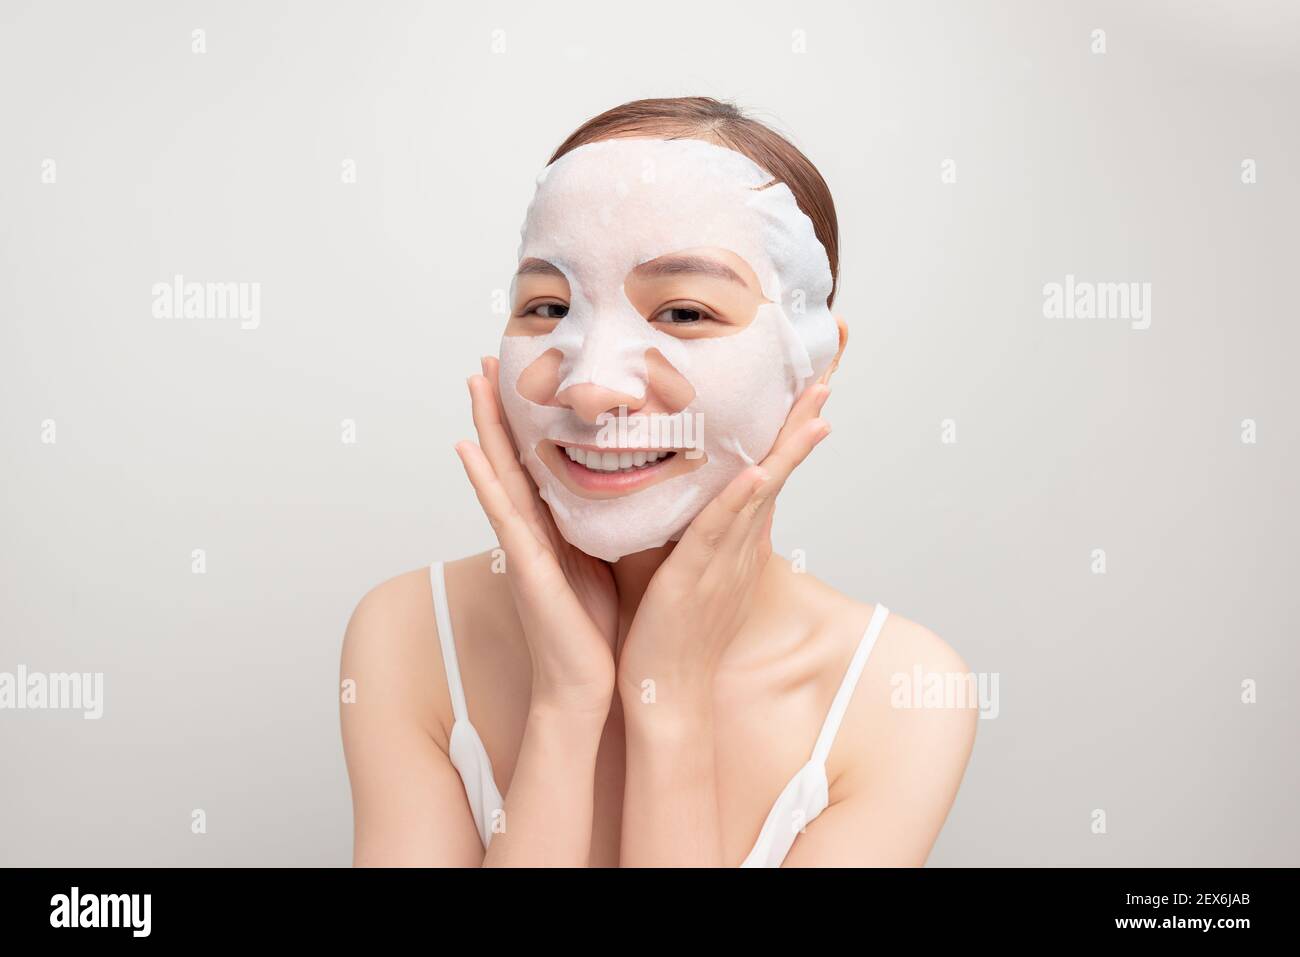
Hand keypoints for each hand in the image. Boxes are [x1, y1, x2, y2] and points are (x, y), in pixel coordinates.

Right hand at [454, 356, 618, 716]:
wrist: (588, 685)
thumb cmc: (597, 627)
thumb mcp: (608, 559)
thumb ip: (608, 523)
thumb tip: (637, 489)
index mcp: (553, 528)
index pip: (537, 462)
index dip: (527, 421)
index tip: (525, 376)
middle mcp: (531, 531)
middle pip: (511, 457)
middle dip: (498, 409)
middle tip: (486, 359)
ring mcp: (522, 546)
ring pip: (499, 475)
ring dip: (483, 427)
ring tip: (472, 382)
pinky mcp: (524, 567)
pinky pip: (501, 516)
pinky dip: (481, 481)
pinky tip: (466, 449)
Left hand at [617, 381, 832, 709]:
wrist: (666, 691)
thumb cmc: (667, 630)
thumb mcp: (681, 563)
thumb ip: (681, 525)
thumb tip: (667, 485)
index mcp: (736, 541)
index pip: (767, 474)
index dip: (787, 433)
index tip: (805, 391)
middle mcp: (739, 546)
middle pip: (777, 473)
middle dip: (801, 426)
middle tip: (826, 379)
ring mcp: (723, 561)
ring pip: (760, 495)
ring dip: (788, 451)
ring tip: (815, 411)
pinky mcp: (695, 577)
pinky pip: (720, 533)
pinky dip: (741, 502)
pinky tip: (758, 473)